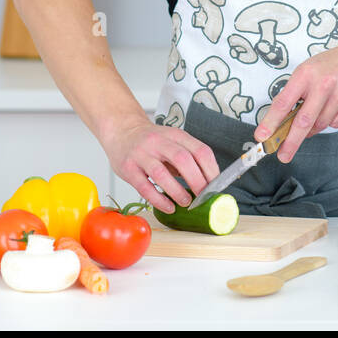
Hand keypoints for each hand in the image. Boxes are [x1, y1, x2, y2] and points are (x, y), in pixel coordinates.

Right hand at [101, 117, 219, 213]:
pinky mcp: (128, 167)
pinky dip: (158, 199)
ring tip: (186, 202)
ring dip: (177, 191)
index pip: (200, 150)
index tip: (216, 186)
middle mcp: (159, 142)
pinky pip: (144, 186)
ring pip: (161, 174)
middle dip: (197, 181)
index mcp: (175, 135)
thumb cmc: (151, 142)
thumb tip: (207, 184)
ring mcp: (141, 154)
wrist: (121, 131)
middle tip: (204, 197)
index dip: (211, 170)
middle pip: (182, 159)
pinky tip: (168, 206)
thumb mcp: (172, 142)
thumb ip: (187, 158)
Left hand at [253, 39, 337, 162]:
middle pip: (303, 121)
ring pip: (320, 125)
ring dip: (314, 126)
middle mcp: (324, 84)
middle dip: (291, 142)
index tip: (261, 137)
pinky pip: (335, 124)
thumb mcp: (308, 71)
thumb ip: (295, 94)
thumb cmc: (330, 66)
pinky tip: (336, 104)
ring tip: (319, 108)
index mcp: (306, 73)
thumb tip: (282, 124)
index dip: (271, 122)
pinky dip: (330, 120)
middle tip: (282, 156)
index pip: (284, 102)